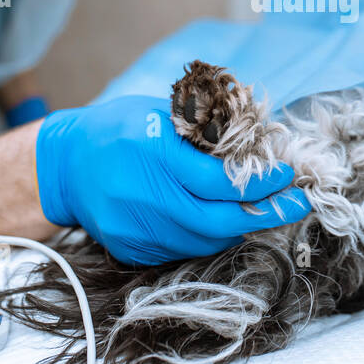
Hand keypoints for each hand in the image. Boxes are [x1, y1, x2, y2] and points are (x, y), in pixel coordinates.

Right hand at [35, 95, 309, 264]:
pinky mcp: (130, 248)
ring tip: (263, 211)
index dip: (260, 182)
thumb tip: (260, 148)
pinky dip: (208, 237)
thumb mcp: (161, 114)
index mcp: (153, 154)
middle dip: (266, 215)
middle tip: (297, 204)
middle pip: (218, 221)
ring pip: (204, 241)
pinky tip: (222, 222)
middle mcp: (143, 196)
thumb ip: (205, 132)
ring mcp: (135, 228)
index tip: (287, 174)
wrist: (65, 165)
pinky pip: (182, 250)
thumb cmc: (120, 129)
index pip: (219, 181)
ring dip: (239, 228)